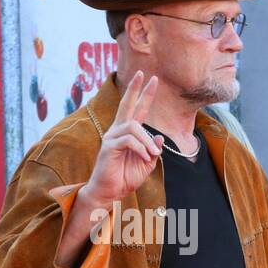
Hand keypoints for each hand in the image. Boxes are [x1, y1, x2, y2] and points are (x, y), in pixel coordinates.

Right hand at [81, 71, 163, 204]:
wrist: (109, 193)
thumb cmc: (125, 179)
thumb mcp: (146, 165)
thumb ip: (153, 150)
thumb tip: (159, 136)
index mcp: (127, 134)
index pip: (136, 109)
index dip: (144, 94)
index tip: (153, 79)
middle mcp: (117, 131)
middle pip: (126, 105)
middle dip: (135, 89)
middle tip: (143, 74)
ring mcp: (111, 137)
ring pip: (134, 127)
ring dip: (147, 141)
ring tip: (152, 155)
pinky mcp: (108, 146)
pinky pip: (129, 140)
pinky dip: (140, 148)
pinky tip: (145, 157)